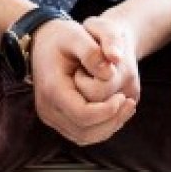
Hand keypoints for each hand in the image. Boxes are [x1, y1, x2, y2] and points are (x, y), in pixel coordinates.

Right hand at [29, 18, 136, 145]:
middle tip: (129, 102)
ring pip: (85, 136)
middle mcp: (47, 108)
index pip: (83, 115)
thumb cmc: (60, 36)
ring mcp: (50, 117)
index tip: (122, 96)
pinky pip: (82, 133)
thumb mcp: (76, 35)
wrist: (41, 40)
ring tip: (125, 107)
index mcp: (51, 89)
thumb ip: (92, 52)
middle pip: (86, 131)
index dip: (107, 111)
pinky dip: (100, 127)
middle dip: (112, 120)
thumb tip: (110, 72)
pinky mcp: (57, 120)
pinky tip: (114, 110)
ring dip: (109, 126)